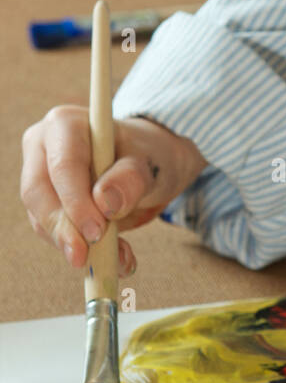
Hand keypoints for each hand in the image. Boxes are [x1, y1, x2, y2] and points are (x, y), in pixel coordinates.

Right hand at [21, 106, 206, 276]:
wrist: (148, 165)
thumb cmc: (147, 154)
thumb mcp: (150, 162)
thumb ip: (131, 179)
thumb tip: (105, 202)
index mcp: (66, 124)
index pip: (62, 165)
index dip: (75, 201)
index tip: (96, 231)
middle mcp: (43, 146)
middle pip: (39, 193)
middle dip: (63, 229)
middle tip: (87, 258)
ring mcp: (40, 176)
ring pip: (41, 218)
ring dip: (73, 245)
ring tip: (114, 258)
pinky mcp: (46, 204)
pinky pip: (54, 233)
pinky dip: (80, 250)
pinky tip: (111, 258)